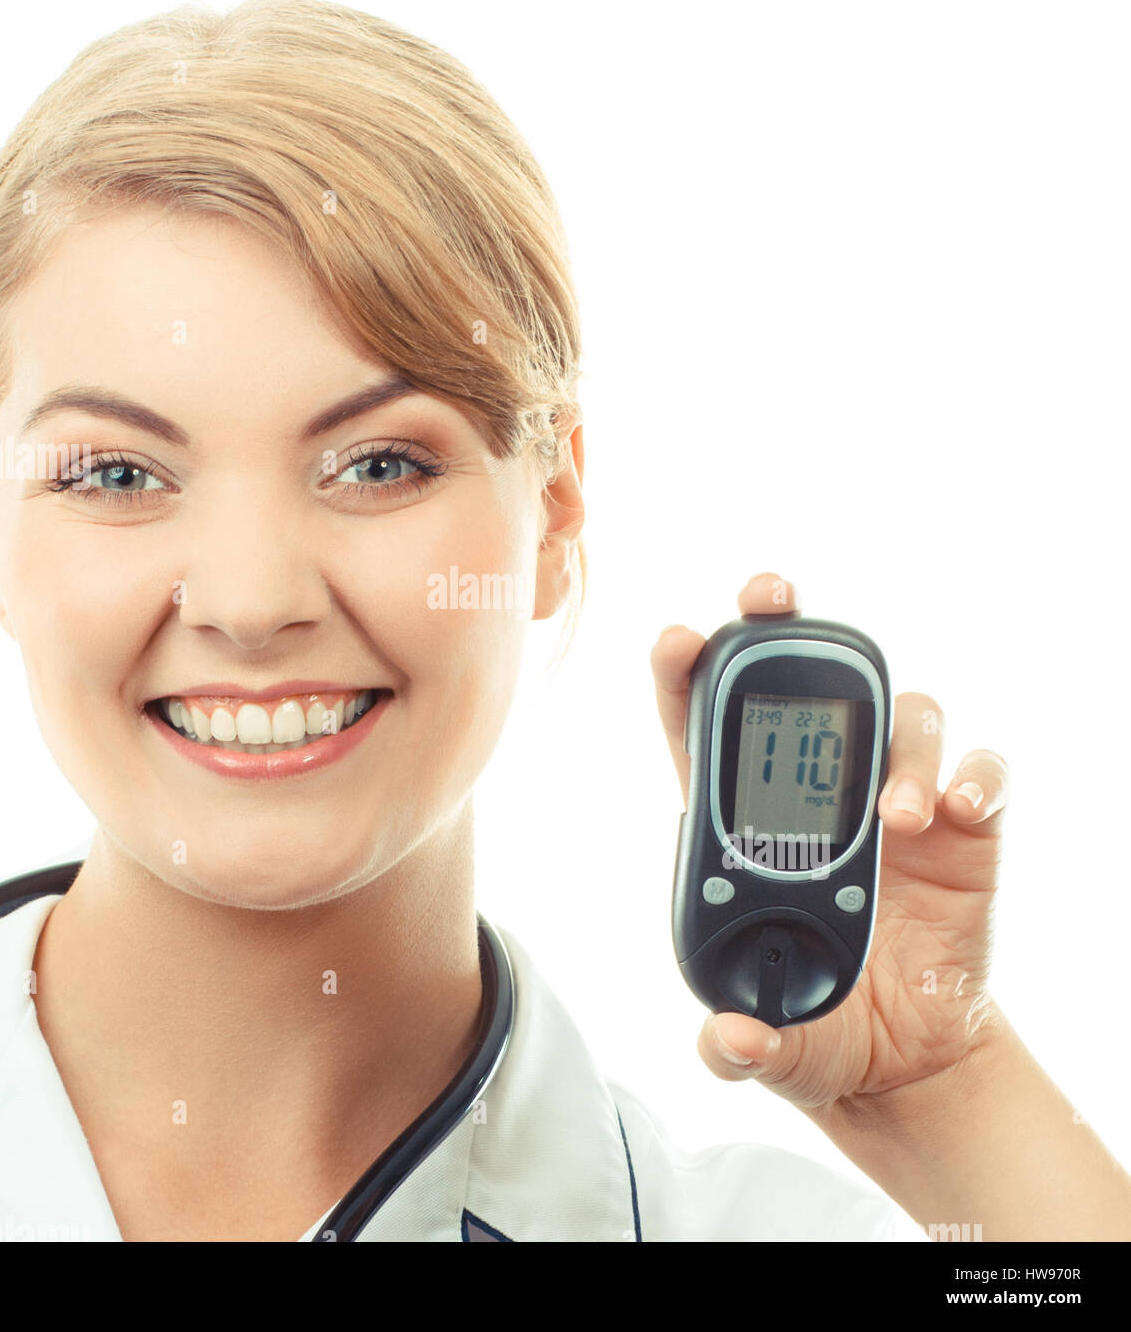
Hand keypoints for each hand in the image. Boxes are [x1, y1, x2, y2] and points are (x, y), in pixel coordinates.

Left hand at [651, 572, 1008, 1117]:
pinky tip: (959, 811)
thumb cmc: (817, 1024)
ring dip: (897, 744)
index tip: (676, 638)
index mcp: (748, 827)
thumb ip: (741, 1046)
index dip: (688, 677)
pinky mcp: (964, 827)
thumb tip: (731, 1039)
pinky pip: (980, 770)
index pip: (706, 732)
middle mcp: (820, 793)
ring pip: (898, 717)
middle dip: (778, 626)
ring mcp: (895, 799)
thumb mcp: (771, 1041)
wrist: (904, 1059)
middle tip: (769, 596)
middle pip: (799, 684)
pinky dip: (974, 776)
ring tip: (897, 814)